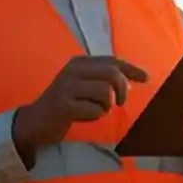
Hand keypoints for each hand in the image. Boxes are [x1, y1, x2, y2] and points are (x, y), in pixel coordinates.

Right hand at [14, 56, 147, 154]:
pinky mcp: (64, 105)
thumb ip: (105, 80)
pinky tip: (83, 117)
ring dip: (105, 106)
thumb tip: (132, 79)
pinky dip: (94, 116)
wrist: (35, 121)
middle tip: (121, 103)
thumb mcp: (84, 86)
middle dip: (121, 89)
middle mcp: (72, 71)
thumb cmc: (65, 103)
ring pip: (105, 93)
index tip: (146, 78)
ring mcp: (67, 87)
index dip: (131, 69)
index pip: (112, 60)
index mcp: (79, 63)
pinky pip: (94, 110)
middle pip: (111, 73)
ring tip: (95, 110)